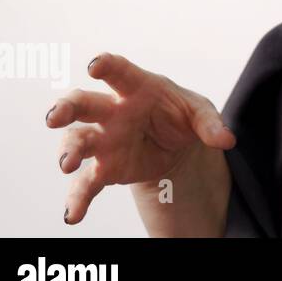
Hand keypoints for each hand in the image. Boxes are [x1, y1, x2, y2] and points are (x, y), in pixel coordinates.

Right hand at [45, 52, 233, 227]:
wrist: (177, 146)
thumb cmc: (181, 116)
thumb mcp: (201, 114)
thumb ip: (212, 124)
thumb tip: (226, 140)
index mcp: (137, 88)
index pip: (120, 72)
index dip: (106, 65)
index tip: (95, 65)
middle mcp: (113, 111)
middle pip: (83, 104)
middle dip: (66, 107)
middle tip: (55, 117)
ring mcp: (104, 140)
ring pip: (77, 141)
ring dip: (68, 151)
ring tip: (67, 165)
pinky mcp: (104, 168)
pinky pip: (86, 184)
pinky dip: (77, 199)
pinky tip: (74, 215)